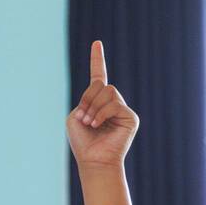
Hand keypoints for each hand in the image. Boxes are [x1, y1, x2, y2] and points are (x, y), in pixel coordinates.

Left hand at [67, 40, 137, 169]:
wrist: (93, 161)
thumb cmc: (82, 143)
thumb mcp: (75, 117)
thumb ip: (84, 101)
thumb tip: (101, 96)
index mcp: (97, 102)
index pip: (99, 76)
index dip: (97, 60)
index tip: (96, 43)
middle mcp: (112, 103)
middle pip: (101, 85)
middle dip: (88, 99)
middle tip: (83, 118)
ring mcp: (122, 110)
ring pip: (109, 91)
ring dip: (94, 106)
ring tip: (90, 122)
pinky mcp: (130, 118)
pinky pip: (115, 104)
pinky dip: (102, 113)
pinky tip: (97, 124)